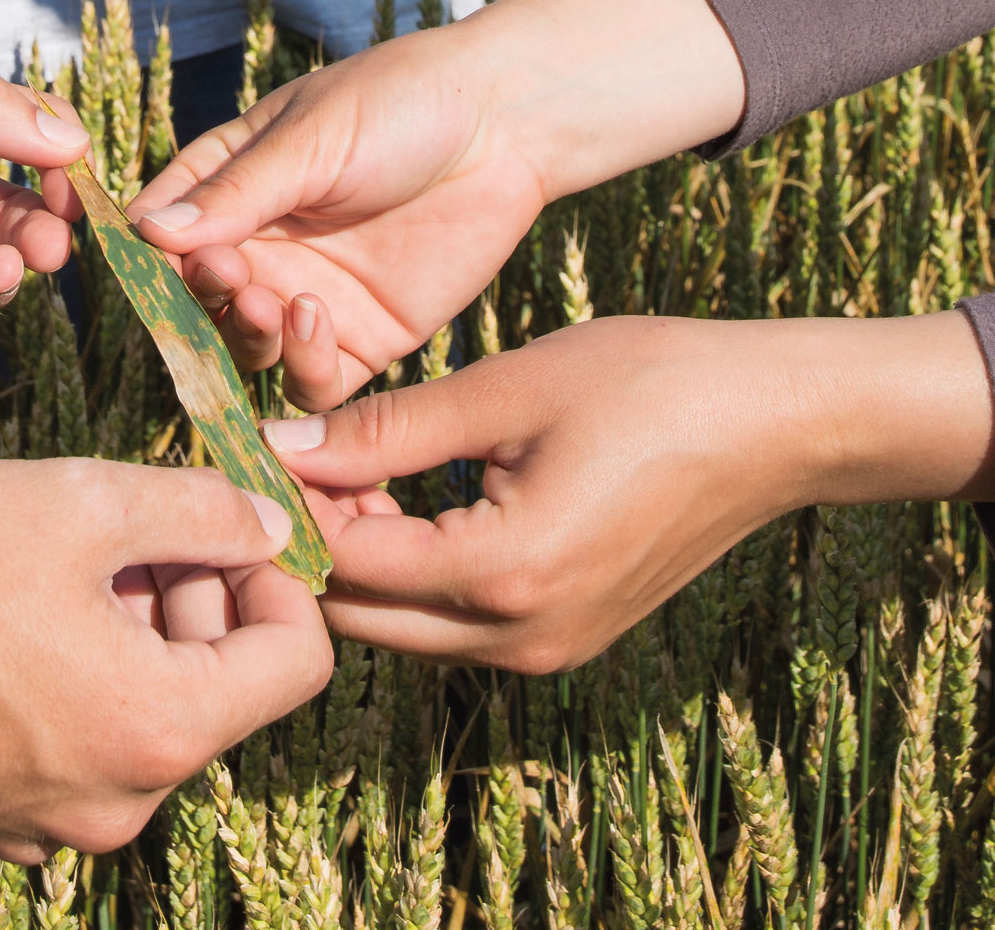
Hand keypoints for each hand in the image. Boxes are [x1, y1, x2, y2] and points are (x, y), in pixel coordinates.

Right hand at [0, 459, 332, 859]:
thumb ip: (205, 512)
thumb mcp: (83, 503)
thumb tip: (273, 526)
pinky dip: (77, 682)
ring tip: (65, 562)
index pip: (296, 661)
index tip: (229, 528)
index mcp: (157, 732)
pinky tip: (15, 619)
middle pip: (219, 690)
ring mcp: (49, 824)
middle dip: (198, 598)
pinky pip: (78, 747)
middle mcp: (116, 805)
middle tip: (132, 528)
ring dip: (136, 634)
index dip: (280, 580)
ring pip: (145, 715)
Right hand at [126, 0, 742, 409]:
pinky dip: (300, 367)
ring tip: (266, 301)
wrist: (506, 127)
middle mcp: (260, 253)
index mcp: (230, 191)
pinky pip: (311, 383)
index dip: (153, 255)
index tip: (163, 254)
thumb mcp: (311, 138)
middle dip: (202, 298)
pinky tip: (313, 321)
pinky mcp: (360, 342)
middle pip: (198, 303)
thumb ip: (237, 192)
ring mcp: (307, 301)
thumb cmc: (402, 104)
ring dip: (243, 335)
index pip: (165, 235)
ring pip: (246, 350)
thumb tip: (147, 233)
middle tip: (228, 277)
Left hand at [261, 312, 993, 671]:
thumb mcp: (507, 390)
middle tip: (289, 465)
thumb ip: (387, 429)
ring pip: (403, 627)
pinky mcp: (563, 640)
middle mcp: (521, 639)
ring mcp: (547, 651)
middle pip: (363, 615)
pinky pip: (452, 625)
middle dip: (314, 545)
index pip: (347, 563)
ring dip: (360, 563)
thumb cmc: (654, 384)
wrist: (778, 424)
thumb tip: (285, 446)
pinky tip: (398, 505)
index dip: (291, 507)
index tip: (257, 447)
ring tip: (339, 475)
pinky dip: (411, 576)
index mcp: (504, 574)